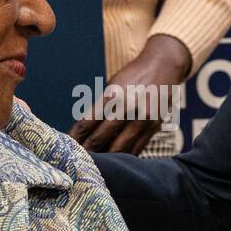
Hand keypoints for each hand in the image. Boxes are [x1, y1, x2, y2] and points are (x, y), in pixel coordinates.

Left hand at [68, 34, 190, 154]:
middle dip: (86, 151)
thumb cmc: (133, 76)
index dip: (74, 138)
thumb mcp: (113, 86)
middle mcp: (126, 108)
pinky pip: (136, 148)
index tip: (66, 147)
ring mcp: (142, 119)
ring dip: (105, 158)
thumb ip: (102, 107)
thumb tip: (86, 132)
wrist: (164, 65)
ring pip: (118, 148)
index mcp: (112, 96)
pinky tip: (116, 161)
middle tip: (76, 161)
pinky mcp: (153, 127)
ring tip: (95, 165)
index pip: (87, 123)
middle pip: (99, 138)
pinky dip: (124, 156)